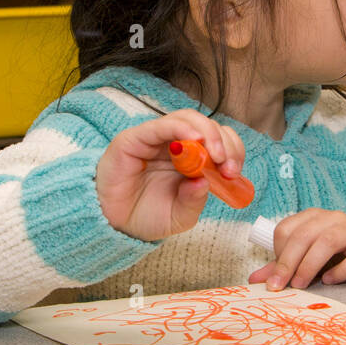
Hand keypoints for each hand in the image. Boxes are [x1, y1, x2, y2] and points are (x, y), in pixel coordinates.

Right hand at [96, 109, 245, 241]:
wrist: (112, 226)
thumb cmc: (145, 217)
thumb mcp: (180, 217)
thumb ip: (194, 201)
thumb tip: (205, 182)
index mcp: (191, 160)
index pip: (219, 142)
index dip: (232, 151)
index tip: (233, 172)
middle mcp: (176, 145)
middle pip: (207, 126)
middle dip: (224, 142)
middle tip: (228, 165)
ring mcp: (156, 139)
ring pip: (188, 118)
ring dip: (208, 132)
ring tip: (215, 155)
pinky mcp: (136, 138)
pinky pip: (162, 125)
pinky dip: (181, 128)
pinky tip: (194, 141)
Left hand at [248, 209, 345, 290]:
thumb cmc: (335, 258)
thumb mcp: (305, 261)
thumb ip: (282, 268)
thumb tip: (253, 281)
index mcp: (312, 217)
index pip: (286, 229)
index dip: (278, 255)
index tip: (278, 278)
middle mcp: (333, 217)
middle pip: (304, 235)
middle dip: (289, 262)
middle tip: (284, 287)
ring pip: (328, 241)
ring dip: (311, 265)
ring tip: (303, 285)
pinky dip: (341, 270)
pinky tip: (331, 281)